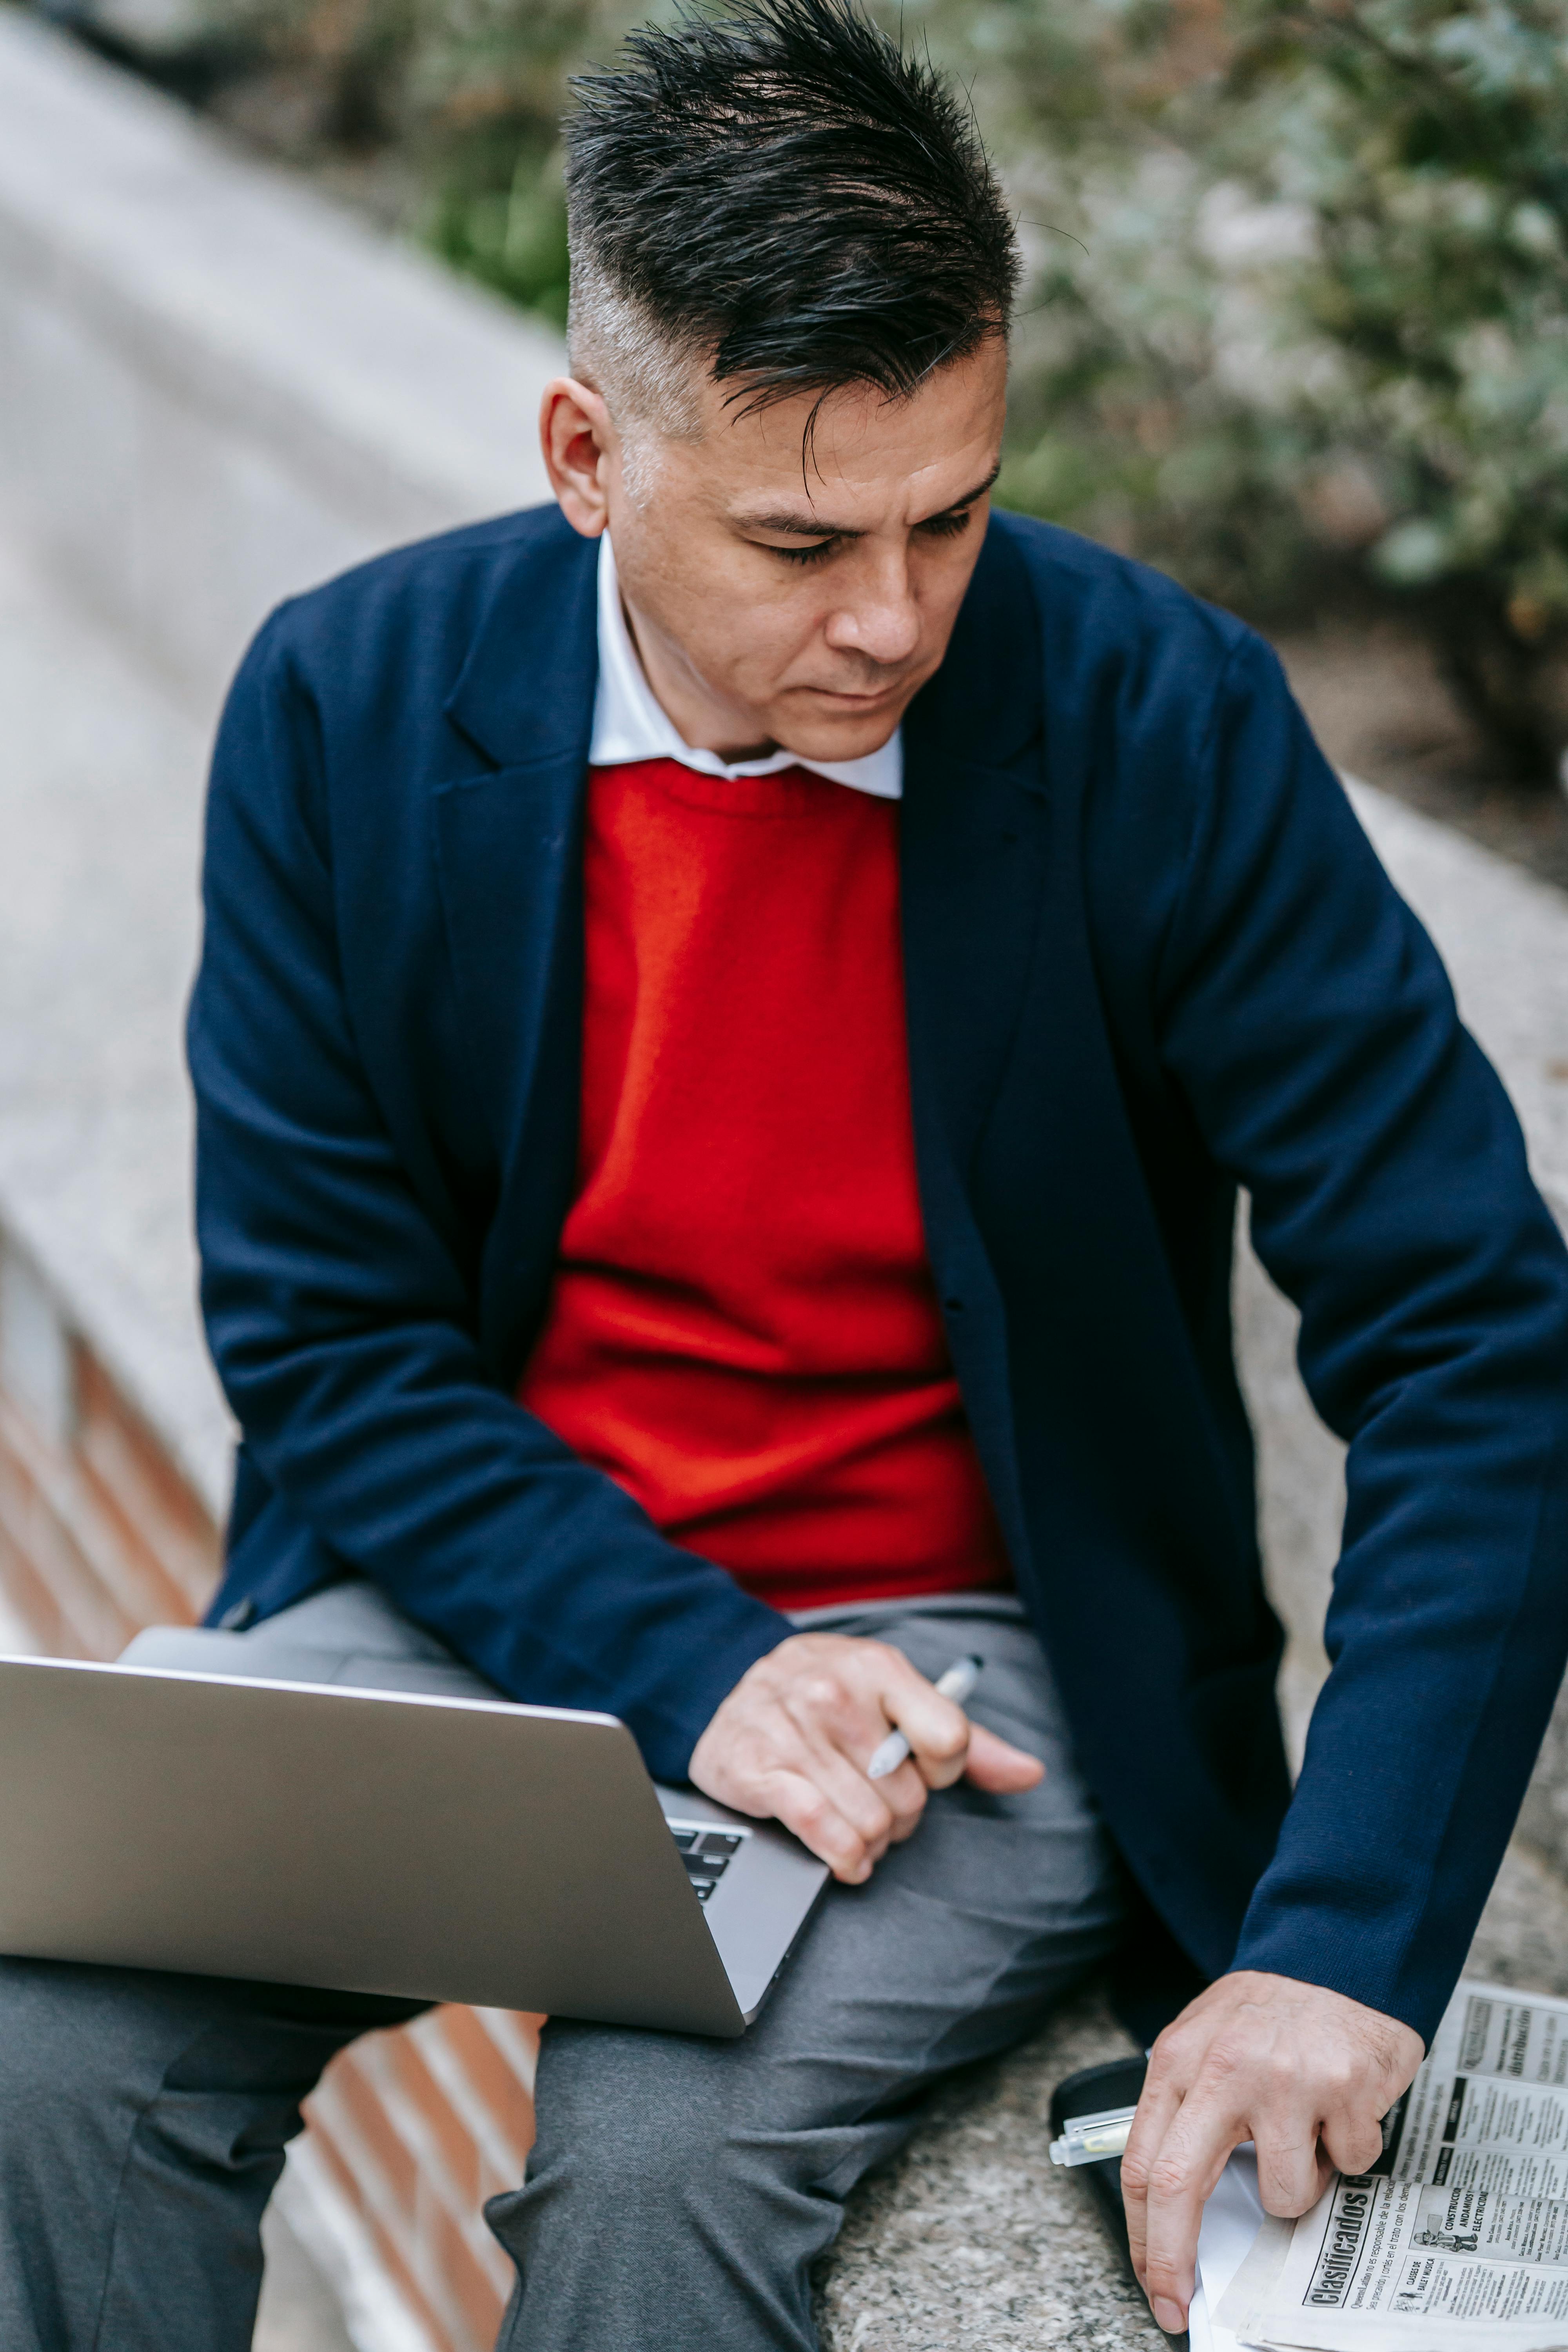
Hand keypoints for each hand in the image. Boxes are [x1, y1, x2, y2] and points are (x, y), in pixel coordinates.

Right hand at [688, 1633, 1043, 1881]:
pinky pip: (823, 1832)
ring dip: (871, 1840)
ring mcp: (794, 1730)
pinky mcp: (759, 1769)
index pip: (950, 1740)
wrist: (729, 1684)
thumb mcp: (897, 1698)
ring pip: (870, 1823)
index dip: (943, 1770)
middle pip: (909, 1796)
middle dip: (901, 1813)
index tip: (920, 1766)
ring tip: (856, 1822)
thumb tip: (1031, 1773)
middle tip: (878, 1799)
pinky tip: (844, 1857)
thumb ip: (967, 1740)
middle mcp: (835, 1693)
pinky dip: (842, 1859)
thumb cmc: (830, 1696)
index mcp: (879, 1668)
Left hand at [1121, 1970, 1422, 2334]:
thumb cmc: (1268, 2013)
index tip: (1150, 2280)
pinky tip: (1341, 2108)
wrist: (1338, 1956)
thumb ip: (1186, 2110)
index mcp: (1180, 2060)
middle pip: (1179, 2186)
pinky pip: (1347, 2165)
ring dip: (1297, 2186)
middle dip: (1174, 2259)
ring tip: (1305, 2135)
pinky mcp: (1345, 2088)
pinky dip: (1347, 2152)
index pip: (1142, 2162)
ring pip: (1282, 2194)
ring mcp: (1286, 2079)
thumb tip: (1171, 2206)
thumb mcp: (1204, 2041)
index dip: (1141, 2234)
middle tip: (1177, 2303)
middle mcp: (1225, 2069)